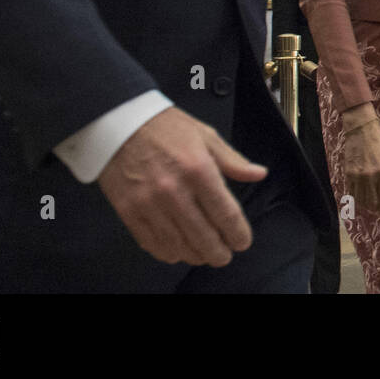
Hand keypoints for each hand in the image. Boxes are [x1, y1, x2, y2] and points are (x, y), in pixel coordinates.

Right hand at [97, 106, 264, 267]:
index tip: (242, 241)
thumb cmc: (164, 127)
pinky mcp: (129, 211)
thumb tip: (258, 174)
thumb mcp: (206, 136)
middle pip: (203, 236)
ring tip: (203, 255)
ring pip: (178, 245)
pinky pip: (152, 242)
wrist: (121, 123)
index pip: (226, 213)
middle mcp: (174, 190)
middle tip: (225, 255)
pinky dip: (168, 252)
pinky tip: (177, 251)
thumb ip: (233, 160)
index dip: (238, 233)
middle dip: (219, 252)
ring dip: (195, 255)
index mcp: (198, 169)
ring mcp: (149, 203)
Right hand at [341, 104, 379, 214]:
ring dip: (364, 206)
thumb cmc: (378, 142)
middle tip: (376, 212)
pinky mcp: (348, 173)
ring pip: (360, 199)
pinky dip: (354, 198)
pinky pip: (351, 191)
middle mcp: (371, 176)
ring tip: (367, 208)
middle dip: (375, 209)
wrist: (361, 129)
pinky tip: (357, 201)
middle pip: (372, 201)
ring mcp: (358, 175)